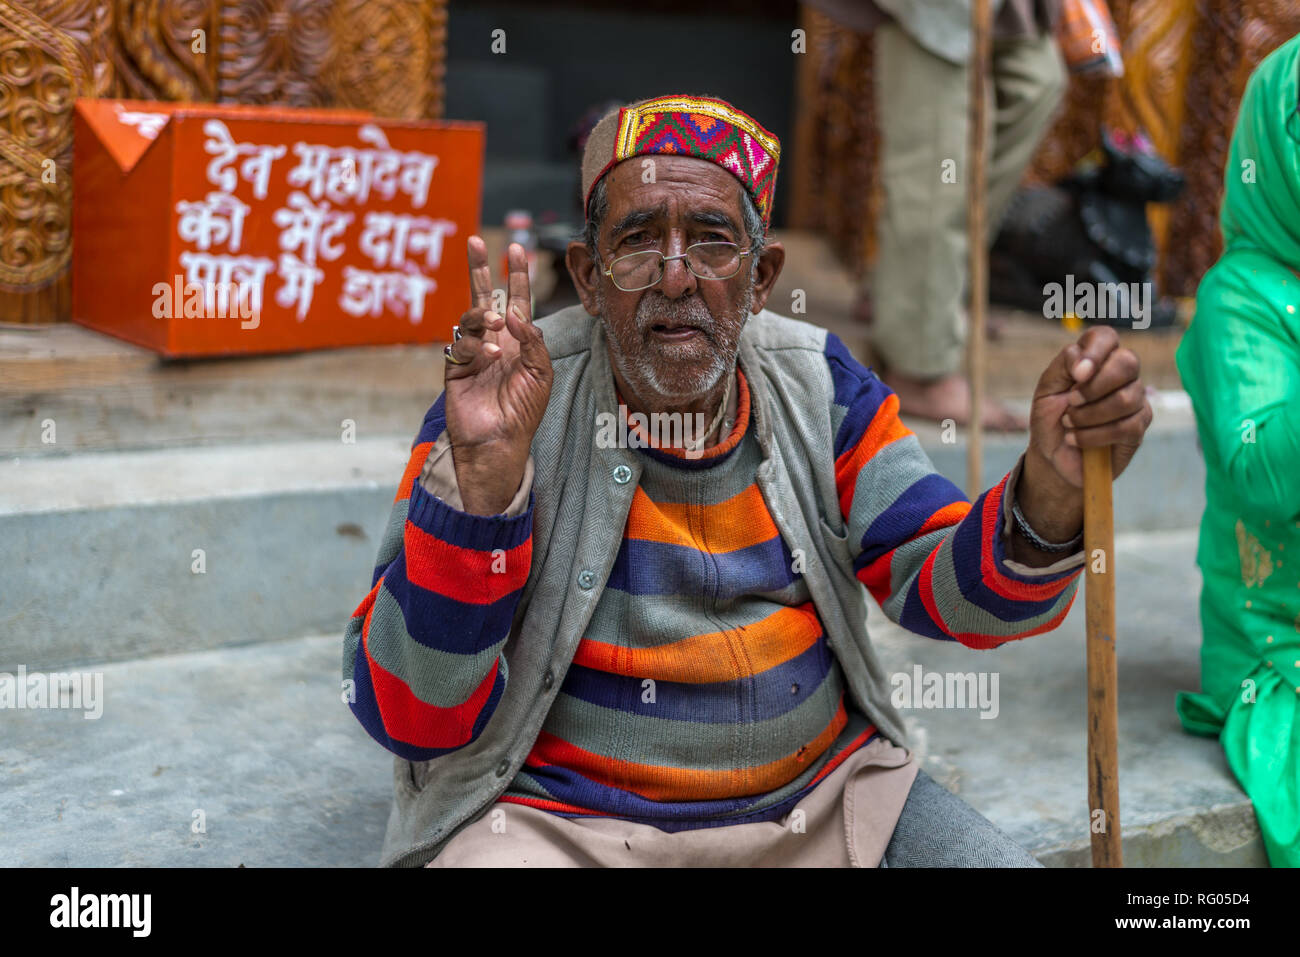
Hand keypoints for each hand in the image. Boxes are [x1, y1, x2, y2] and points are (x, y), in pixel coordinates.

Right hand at [443, 236, 551, 513]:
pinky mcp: (455, 367)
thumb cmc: (524, 411)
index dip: (517, 275)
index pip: (517, 300)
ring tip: (495, 323)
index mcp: (518, 341)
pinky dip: (476, 346)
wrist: (500, 442)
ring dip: (482, 315)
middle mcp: (494, 341)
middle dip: (480, 269)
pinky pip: (461, 345)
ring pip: (470, 318)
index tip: (518, 249)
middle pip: (484, 296)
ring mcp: (473, 353)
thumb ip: (534, 341)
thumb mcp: (541, 373)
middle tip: (476, 241)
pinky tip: (490, 356)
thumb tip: (514, 314)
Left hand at [1010, 326, 1152, 561]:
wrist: (1053, 455)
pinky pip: (1126, 426)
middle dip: (1094, 388)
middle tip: (1070, 403)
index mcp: (1095, 357)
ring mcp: (1135, 398)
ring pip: (1126, 399)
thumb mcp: (1046, 389)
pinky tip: (1077, 439)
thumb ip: (1064, 365)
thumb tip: (1084, 365)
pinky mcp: (1139, 425)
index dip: (1095, 351)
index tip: (1077, 375)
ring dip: (1088, 416)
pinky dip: (1093, 436)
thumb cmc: (1051, 417)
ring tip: (1069, 424)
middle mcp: (1120, 373)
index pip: (1106, 336)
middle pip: (1127, 363)